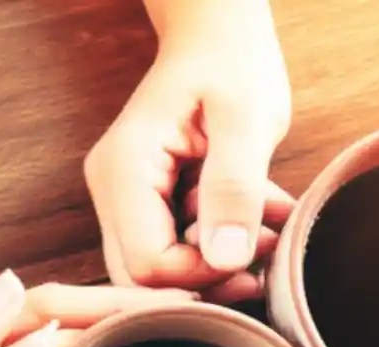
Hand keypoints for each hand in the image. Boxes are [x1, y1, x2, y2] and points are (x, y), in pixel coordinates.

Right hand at [85, 0, 292, 303]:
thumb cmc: (231, 62)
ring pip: (160, 271)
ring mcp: (124, 199)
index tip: (249, 255)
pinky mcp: (147, 203)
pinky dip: (220, 245)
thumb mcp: (245, 119)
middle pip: (142, 280)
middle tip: (262, 251)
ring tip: (266, 226)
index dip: (201, 275)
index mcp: (125, 169)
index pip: (147, 264)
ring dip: (220, 263)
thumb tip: (226, 258)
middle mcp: (112, 190)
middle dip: (208, 279)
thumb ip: (234, 187)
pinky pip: (175, 248)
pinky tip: (256, 218)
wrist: (218, 35)